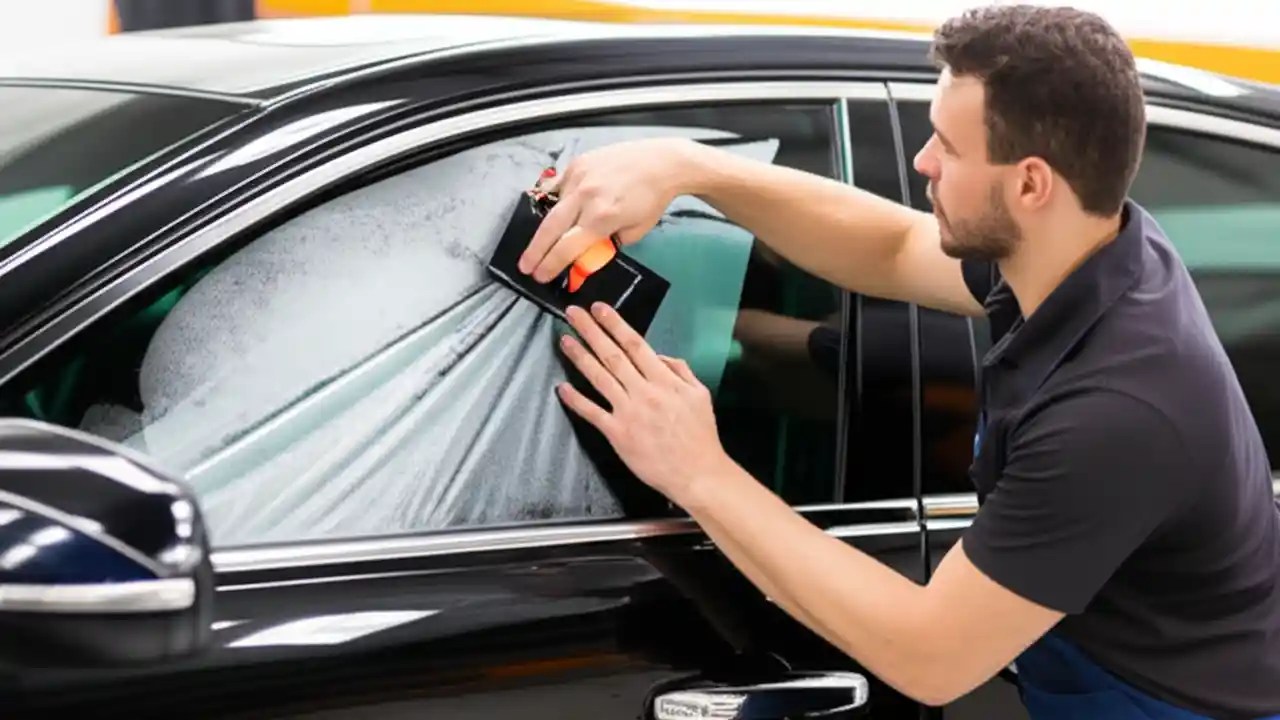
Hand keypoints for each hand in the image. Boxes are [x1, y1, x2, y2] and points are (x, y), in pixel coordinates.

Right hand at [518, 138, 700, 283]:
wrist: (662, 162)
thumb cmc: (653, 199)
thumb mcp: (635, 231)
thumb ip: (608, 243)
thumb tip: (586, 252)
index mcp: (602, 217)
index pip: (567, 248)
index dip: (550, 265)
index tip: (539, 276)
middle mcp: (586, 196)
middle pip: (550, 229)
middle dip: (535, 251)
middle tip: (525, 266)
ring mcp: (579, 177)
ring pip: (553, 206)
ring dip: (549, 225)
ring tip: (544, 239)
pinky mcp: (577, 163)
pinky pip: (557, 185)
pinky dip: (554, 199)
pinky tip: (552, 209)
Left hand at [556, 302, 734, 504]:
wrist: (697, 473)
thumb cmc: (700, 436)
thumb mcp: (700, 394)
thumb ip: (680, 370)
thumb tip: (659, 356)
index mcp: (664, 380)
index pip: (635, 344)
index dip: (615, 324)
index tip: (599, 309)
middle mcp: (644, 391)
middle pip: (612, 355)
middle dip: (591, 331)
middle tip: (573, 313)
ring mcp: (628, 412)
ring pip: (600, 378)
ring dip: (580, 356)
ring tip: (565, 339)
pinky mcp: (617, 434)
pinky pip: (592, 413)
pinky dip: (576, 400)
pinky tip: (561, 387)